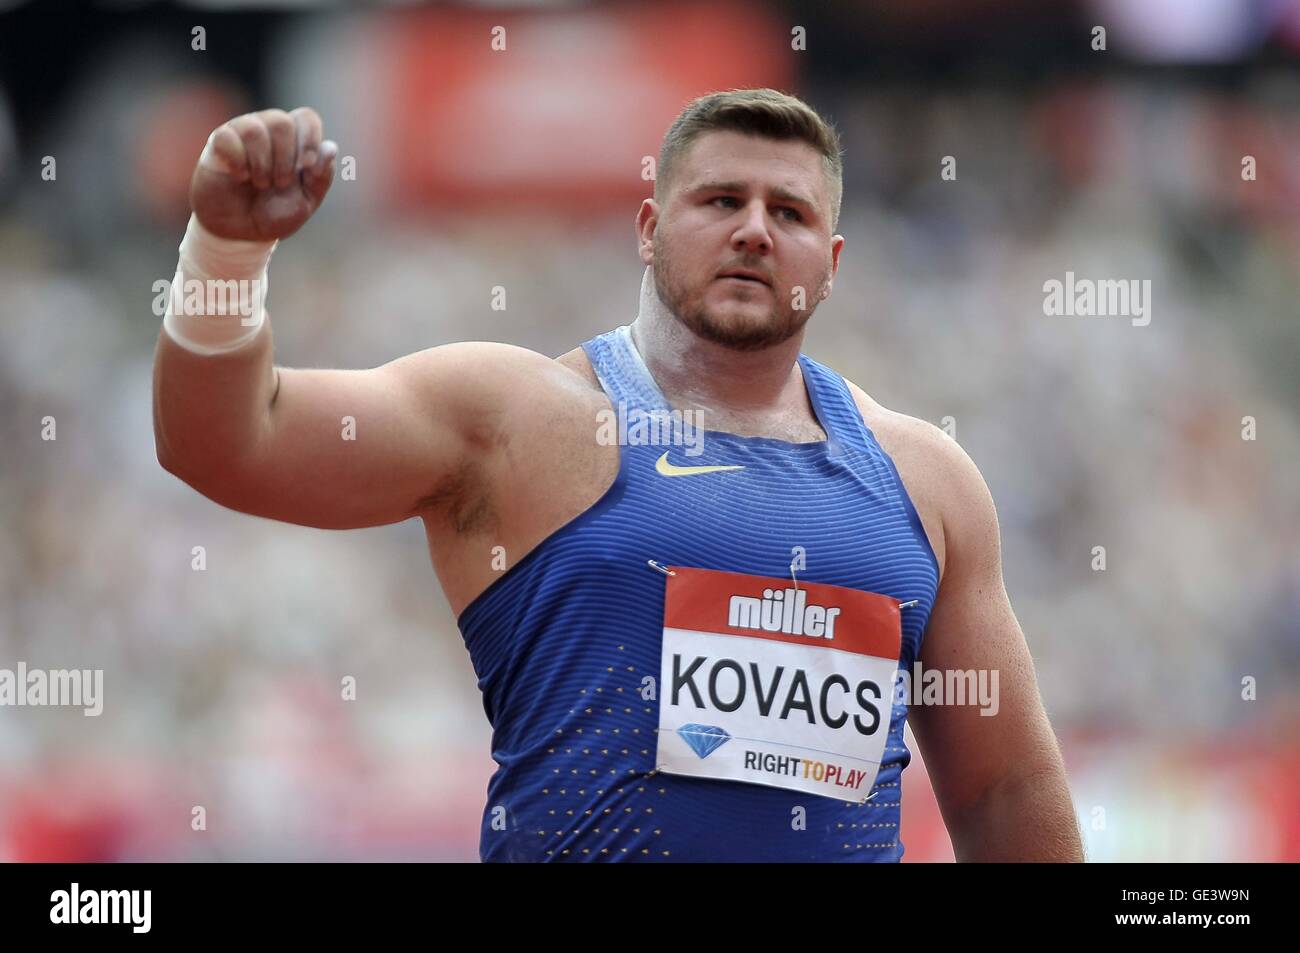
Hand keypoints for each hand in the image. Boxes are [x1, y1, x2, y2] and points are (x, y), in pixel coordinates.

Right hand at [190, 107, 335, 241]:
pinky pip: (227, 137)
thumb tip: (330, 147)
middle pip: (281, 122)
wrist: (242, 233)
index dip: (310, 139)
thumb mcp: (306, 201)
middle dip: (285, 158)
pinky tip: (240, 177)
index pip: (306, 118)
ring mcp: (241, 134)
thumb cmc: (275, 213)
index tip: (307, 165)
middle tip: (280, 183)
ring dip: (262, 163)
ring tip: (260, 184)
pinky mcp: (218, 144)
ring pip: (254, 129)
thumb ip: (321, 177)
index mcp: (295, 141)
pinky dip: (237, 161)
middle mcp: (268, 131)